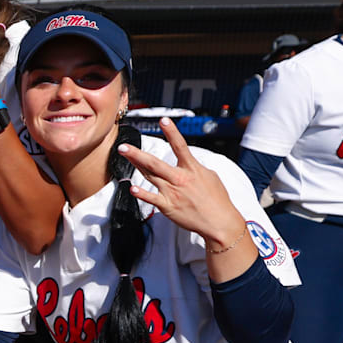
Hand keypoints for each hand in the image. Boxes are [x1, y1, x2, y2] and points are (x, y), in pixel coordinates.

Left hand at [119, 118, 244, 244]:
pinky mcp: (168, 207)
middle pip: (155, 163)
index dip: (172, 132)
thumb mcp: (210, 176)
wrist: (219, 222)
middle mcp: (180, 179)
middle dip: (138, 153)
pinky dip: (142, 193)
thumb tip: (188, 160)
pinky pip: (152, 199)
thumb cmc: (216, 199)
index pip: (180, 146)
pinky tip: (131, 188)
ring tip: (123, 155)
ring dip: (135, 165)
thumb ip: (195, 166)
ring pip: (150, 176)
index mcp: (192, 169)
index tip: (163, 120)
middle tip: (123, 146)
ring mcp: (173, 193)